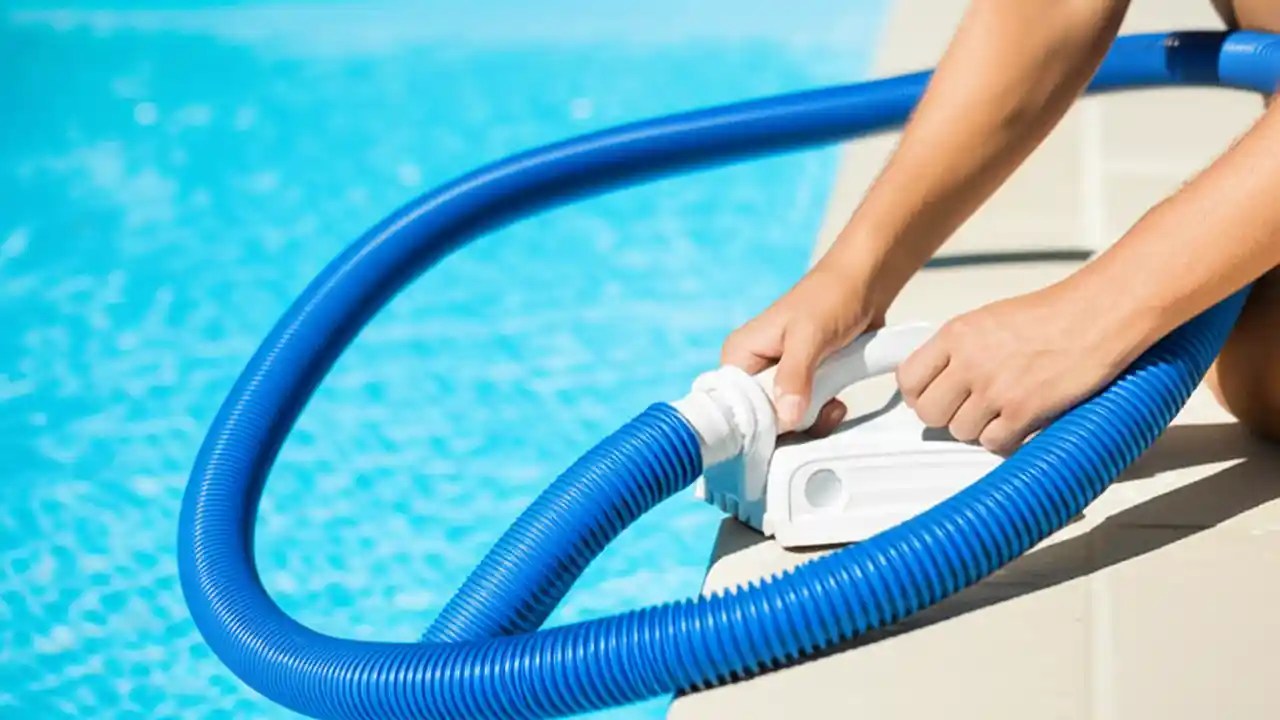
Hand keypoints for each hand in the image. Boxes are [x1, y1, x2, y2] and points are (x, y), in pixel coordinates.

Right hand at [721, 266, 884, 434]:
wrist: (865, 283)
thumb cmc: (831, 298)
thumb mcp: (810, 336)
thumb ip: (794, 376)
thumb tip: (786, 418)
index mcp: (739, 356)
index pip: (735, 407)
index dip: (760, 424)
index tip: (791, 426)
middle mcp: (753, 370)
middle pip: (761, 419)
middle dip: (793, 423)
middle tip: (821, 408)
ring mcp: (778, 379)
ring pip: (786, 421)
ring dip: (813, 420)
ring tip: (834, 403)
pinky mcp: (802, 385)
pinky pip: (805, 415)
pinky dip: (823, 415)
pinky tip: (838, 403)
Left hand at [896, 284, 1143, 454]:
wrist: (1097, 316)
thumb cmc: (1052, 315)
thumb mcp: (988, 321)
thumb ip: (958, 349)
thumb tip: (937, 381)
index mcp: (956, 335)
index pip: (909, 379)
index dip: (918, 395)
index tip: (929, 398)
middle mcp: (969, 361)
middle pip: (929, 413)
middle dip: (946, 416)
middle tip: (967, 409)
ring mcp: (995, 388)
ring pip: (961, 432)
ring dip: (979, 428)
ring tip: (1002, 410)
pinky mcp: (1023, 411)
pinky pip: (994, 443)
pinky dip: (1006, 439)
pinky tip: (1020, 422)